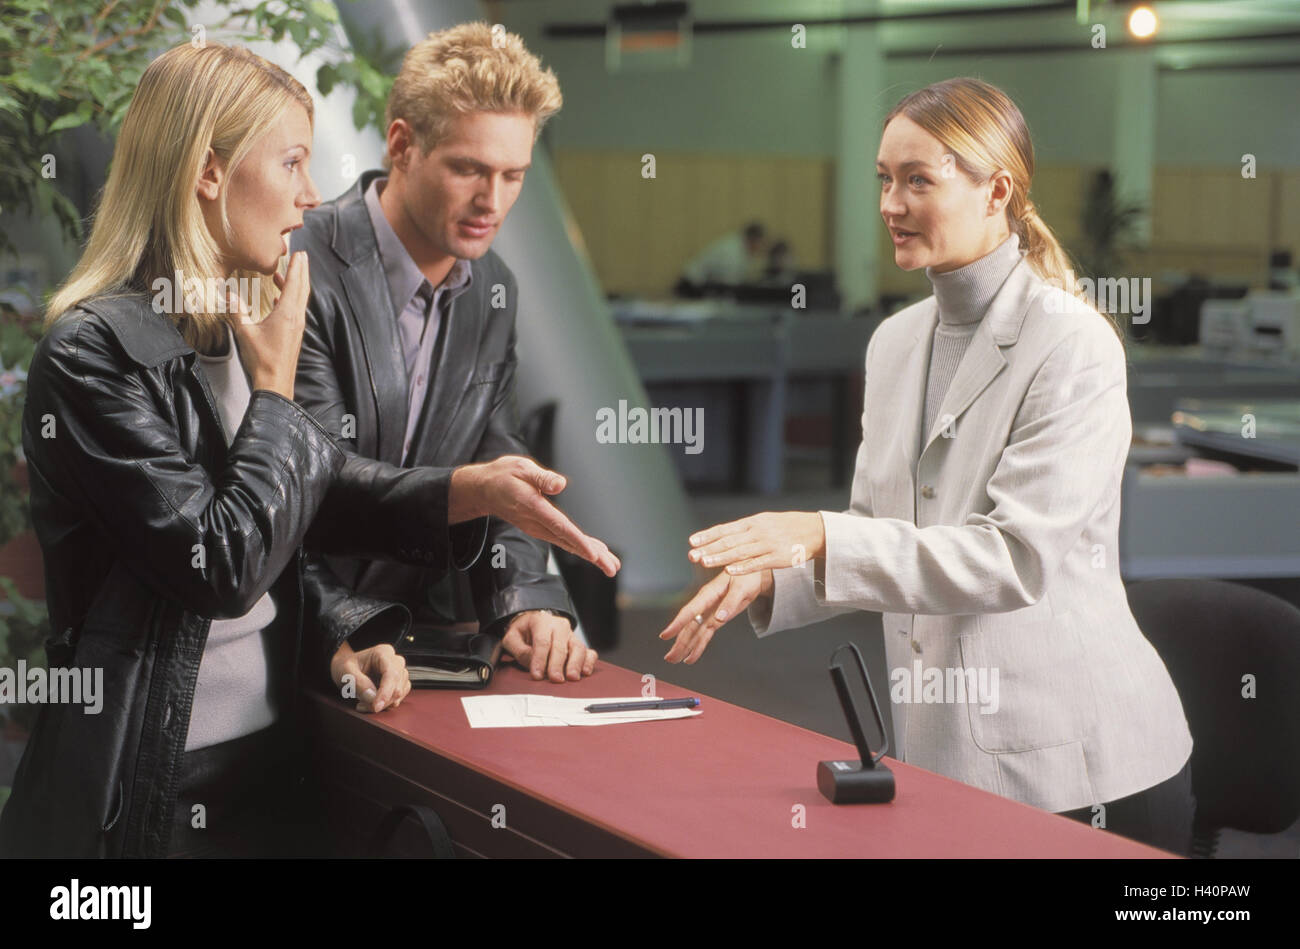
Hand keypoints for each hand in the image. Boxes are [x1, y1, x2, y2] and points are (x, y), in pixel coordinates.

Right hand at [230, 250, 308, 399]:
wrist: (275, 383)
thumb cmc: (262, 360)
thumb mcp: (245, 332)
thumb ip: (237, 311)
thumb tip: (228, 294)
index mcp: (287, 314)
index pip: (294, 284)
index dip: (297, 267)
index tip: (299, 253)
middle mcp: (296, 318)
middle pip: (302, 289)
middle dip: (301, 271)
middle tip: (301, 257)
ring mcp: (297, 327)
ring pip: (299, 299)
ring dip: (295, 284)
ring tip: (285, 273)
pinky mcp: (294, 334)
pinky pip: (295, 310)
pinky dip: (289, 299)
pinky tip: (279, 298)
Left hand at [329, 640, 409, 712]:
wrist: (346, 669)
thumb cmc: (345, 667)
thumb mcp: (345, 672)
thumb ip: (358, 683)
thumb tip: (372, 697)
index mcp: (383, 652)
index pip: (392, 674)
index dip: (386, 692)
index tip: (376, 707)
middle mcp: (395, 661)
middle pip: (397, 685)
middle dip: (382, 701)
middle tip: (362, 706)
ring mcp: (399, 672)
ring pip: (399, 693)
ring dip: (383, 704)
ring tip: (363, 703)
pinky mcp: (399, 683)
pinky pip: (398, 697)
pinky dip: (385, 704)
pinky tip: (371, 703)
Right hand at [450, 455, 619, 577]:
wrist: (484, 489)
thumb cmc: (503, 476)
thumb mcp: (521, 468)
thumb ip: (541, 477)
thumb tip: (560, 484)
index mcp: (534, 507)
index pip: (560, 527)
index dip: (578, 541)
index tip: (594, 554)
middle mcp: (536, 522)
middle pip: (568, 542)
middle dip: (592, 556)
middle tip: (612, 567)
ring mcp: (538, 528)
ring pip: (567, 544)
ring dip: (590, 555)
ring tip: (610, 564)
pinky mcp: (540, 528)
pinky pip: (563, 540)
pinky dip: (580, 547)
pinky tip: (594, 552)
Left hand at [501, 610, 596, 681]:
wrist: (534, 621)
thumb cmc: (523, 631)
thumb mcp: (512, 638)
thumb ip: (520, 650)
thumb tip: (533, 663)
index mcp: (541, 621)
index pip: (542, 641)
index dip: (540, 659)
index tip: (537, 675)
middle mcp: (559, 626)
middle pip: (560, 646)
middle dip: (557, 664)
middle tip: (555, 679)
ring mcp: (571, 635)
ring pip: (578, 648)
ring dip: (575, 664)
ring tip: (571, 677)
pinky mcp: (578, 644)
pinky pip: (589, 652)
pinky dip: (589, 662)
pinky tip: (585, 672)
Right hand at [659, 568, 772, 663]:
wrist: (753, 573)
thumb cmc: (747, 576)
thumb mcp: (741, 587)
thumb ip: (730, 602)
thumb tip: (720, 618)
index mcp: (708, 594)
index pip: (690, 611)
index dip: (677, 624)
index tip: (665, 635)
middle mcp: (705, 604)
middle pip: (689, 626)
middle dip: (679, 642)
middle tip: (669, 658)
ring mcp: (709, 612)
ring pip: (694, 632)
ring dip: (685, 647)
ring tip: (674, 660)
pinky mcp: (717, 618)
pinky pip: (705, 634)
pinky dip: (698, 646)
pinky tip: (691, 657)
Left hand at [687, 512, 824, 575]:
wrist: (814, 530)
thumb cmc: (786, 527)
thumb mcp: (765, 521)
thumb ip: (745, 529)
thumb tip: (722, 534)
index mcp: (753, 522)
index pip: (726, 529)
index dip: (708, 536)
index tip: (691, 542)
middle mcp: (758, 532)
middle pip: (729, 541)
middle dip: (709, 549)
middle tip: (692, 556)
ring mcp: (768, 544)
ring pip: (740, 552)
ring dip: (720, 558)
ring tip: (704, 562)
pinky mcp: (778, 557)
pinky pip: (757, 563)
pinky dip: (742, 567)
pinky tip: (729, 571)